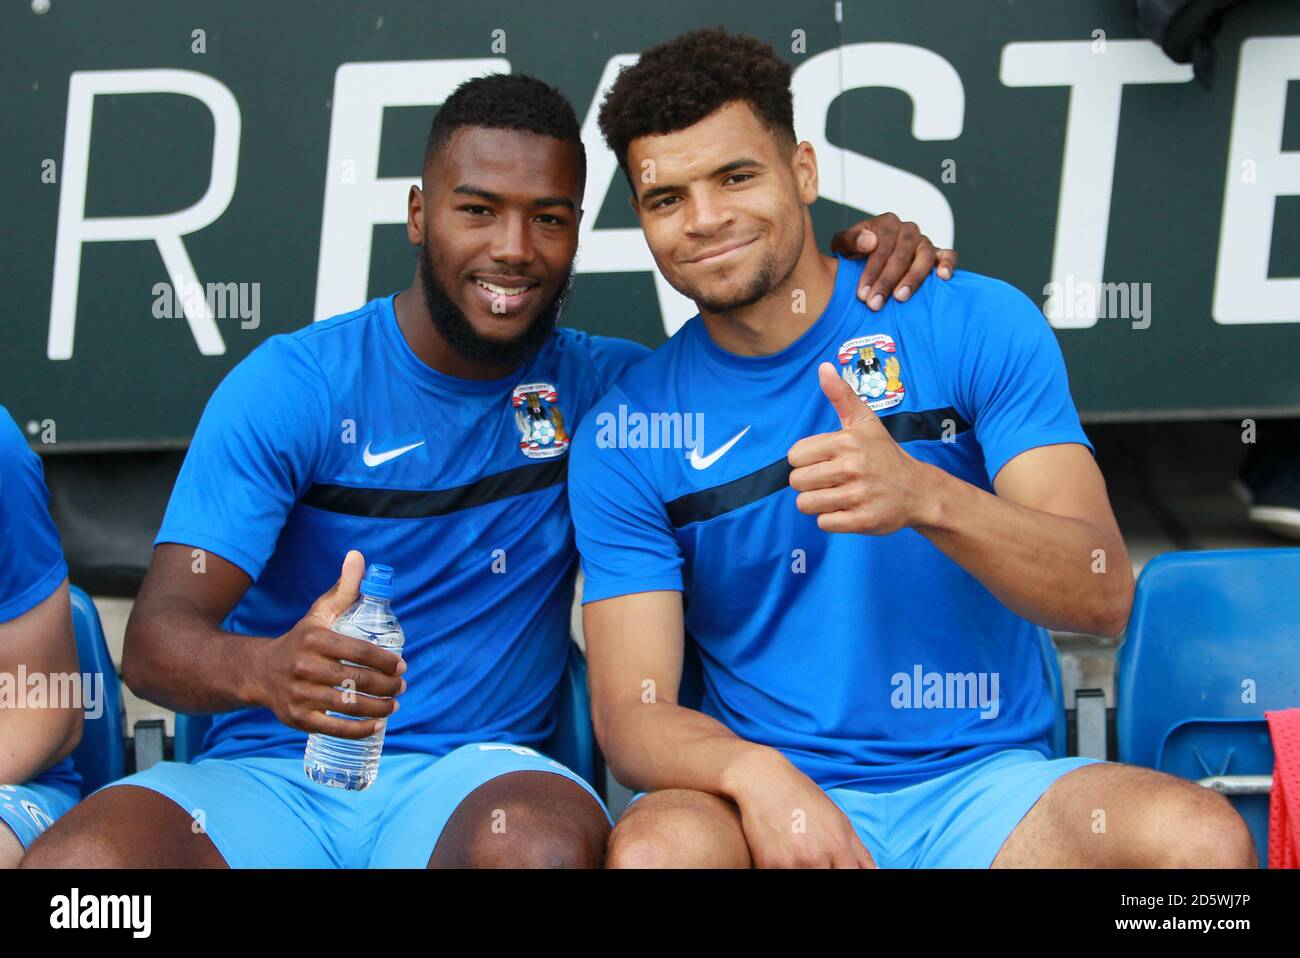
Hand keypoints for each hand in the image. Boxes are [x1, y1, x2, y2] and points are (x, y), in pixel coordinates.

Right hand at [252, 550, 406, 737]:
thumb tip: (358, 556)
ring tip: (394, 705)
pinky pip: (333, 729)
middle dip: (387, 686)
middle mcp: (304, 667)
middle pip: (356, 681)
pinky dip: (358, 730)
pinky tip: (377, 726)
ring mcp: (299, 695)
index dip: (384, 660)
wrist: (258, 671)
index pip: (358, 651)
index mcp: (314, 639)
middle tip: (402, 687)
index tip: (402, 665)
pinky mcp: (297, 718)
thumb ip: (343, 588)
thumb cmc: (300, 640)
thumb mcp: (319, 613)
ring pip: (347, 706)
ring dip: (378, 709)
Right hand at [726, 747, 875, 867]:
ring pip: (803, 881)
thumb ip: (859, 852)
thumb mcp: (838, 818)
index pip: (851, 878)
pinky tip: (780, 856)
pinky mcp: (767, 864)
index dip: (848, 878)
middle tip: (814, 859)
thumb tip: (873, 874)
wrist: (763, 779)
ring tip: (797, 854)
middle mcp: (816, 857)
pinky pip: (779, 877)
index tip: (838, 871)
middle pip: (827, 881)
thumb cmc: (803, 796)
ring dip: (801, 870)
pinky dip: (781, 869)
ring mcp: (791, 863)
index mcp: (838, 846)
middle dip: (823, 872)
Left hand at [788, 363, 936, 534]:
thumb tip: (823, 368)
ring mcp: (856, 496)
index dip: (805, 461)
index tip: (824, 461)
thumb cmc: (884, 454)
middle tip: (831, 480)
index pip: (795, 456)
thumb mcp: (865, 421)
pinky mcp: (861, 521)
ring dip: (818, 502)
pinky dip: (831, 519)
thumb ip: (841, 395)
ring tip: (837, 494)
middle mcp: (851, 468)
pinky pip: (823, 523)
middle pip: (797, 481)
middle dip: (809, 483)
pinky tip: (847, 509)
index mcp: (846, 442)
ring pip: (806, 504)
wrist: (918, 490)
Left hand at [829, 212, 957, 309]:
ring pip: (924, 256)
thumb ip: (850, 240)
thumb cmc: (855, 254)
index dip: (871, 271)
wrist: (867, 259)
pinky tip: (942, 278)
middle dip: (887, 281)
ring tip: (900, 297)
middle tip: (875, 304)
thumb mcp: (844, 246)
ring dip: (913, 278)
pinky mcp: (938, 253)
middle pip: (901, 254)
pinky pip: (949, 255)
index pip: (881, 246)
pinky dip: (947, 264)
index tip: (862, 294)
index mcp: (886, 224)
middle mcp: (908, 230)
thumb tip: (869, 242)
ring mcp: (924, 241)